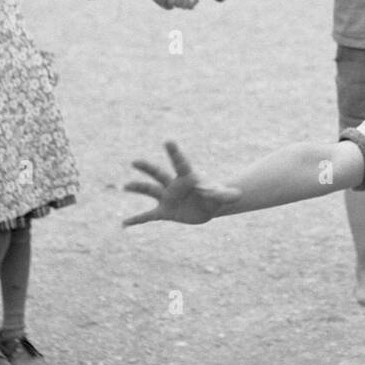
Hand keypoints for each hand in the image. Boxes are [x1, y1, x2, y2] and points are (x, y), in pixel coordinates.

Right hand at [122, 141, 241, 225]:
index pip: (180, 163)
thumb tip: (239, 195)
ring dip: (138, 188)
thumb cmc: (213, 197)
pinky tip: (124, 224)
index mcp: (187, 177)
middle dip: (147, 168)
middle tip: (135, 161)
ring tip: (125, 186)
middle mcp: (173, 185)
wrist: (206, 206)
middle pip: (158, 174)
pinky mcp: (164, 211)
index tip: (169, 140)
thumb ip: (226, 195)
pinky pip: (148, 216)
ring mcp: (166, 197)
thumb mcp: (220, 198)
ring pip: (150, 191)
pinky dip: (137, 220)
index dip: (175, 153)